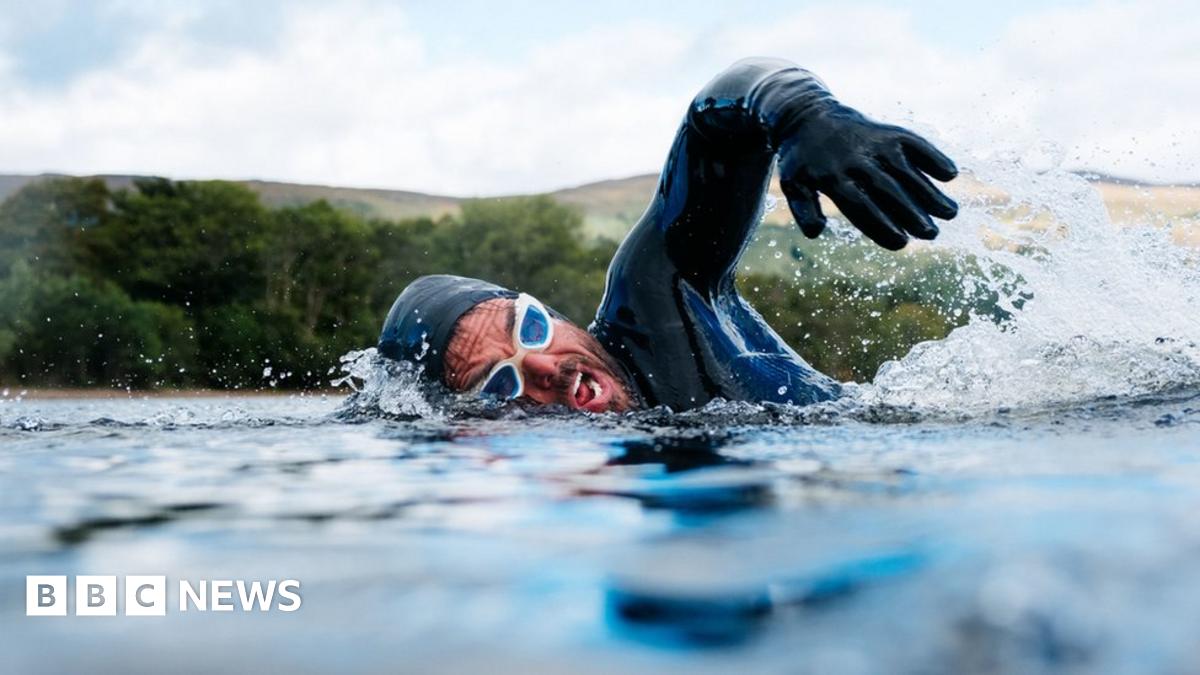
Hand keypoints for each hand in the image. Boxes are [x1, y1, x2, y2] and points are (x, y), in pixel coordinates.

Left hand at [777, 104, 958, 249]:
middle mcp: (857, 159)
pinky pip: (914, 144)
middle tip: (931, 234)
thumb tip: (816, 233)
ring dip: (929, 191)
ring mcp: (875, 144)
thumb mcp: (792, 183)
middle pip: (888, 189)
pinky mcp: (889, 132)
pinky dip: (932, 156)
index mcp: (831, 176)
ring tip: (950, 213)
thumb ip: (803, 208)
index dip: (881, 225)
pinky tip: (950, 175)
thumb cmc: (802, 159)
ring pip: (906, 169)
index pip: (860, 205)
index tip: (902, 244)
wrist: (806, 114)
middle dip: (911, 212)